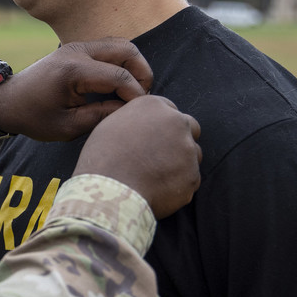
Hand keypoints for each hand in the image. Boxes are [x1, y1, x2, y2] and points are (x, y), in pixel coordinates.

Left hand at [0, 39, 153, 140]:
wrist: (8, 101)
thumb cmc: (34, 117)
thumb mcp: (67, 127)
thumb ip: (101, 116)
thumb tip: (130, 108)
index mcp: (73, 71)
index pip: (119, 78)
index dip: (136, 96)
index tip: (140, 113)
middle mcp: (77, 51)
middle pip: (126, 51)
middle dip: (142, 74)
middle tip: (144, 97)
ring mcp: (77, 46)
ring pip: (120, 45)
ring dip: (134, 65)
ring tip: (135, 90)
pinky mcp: (77, 48)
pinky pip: (109, 47)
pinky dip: (121, 62)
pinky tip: (121, 83)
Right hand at [74, 95, 201, 218]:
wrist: (110, 189)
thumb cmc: (103, 159)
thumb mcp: (112, 125)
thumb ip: (135, 120)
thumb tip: (144, 128)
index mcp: (154, 106)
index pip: (169, 109)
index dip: (162, 125)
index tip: (154, 137)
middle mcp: (176, 122)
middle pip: (190, 127)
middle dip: (180, 139)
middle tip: (160, 156)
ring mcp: (188, 149)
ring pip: (193, 154)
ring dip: (181, 162)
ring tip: (155, 176)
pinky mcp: (193, 176)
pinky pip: (189, 180)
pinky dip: (177, 185)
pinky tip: (157, 189)